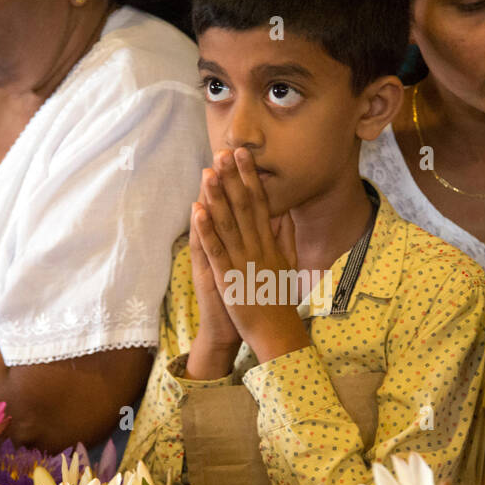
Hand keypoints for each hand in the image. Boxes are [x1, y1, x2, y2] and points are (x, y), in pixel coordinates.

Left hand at [192, 148, 308, 363]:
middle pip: (245, 207)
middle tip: (225, 151)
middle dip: (234, 179)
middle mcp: (258, 248)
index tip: (243, 154)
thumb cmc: (279, 300)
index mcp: (270, 244)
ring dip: (217, 197)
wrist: (278, 333)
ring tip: (208, 173)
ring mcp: (244, 263)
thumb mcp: (287, 263)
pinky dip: (207, 230)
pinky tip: (198, 211)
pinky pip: (216, 251)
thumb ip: (284, 235)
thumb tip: (283, 210)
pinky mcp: (229, 279)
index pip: (260, 203)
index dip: (250, 177)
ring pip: (229, 224)